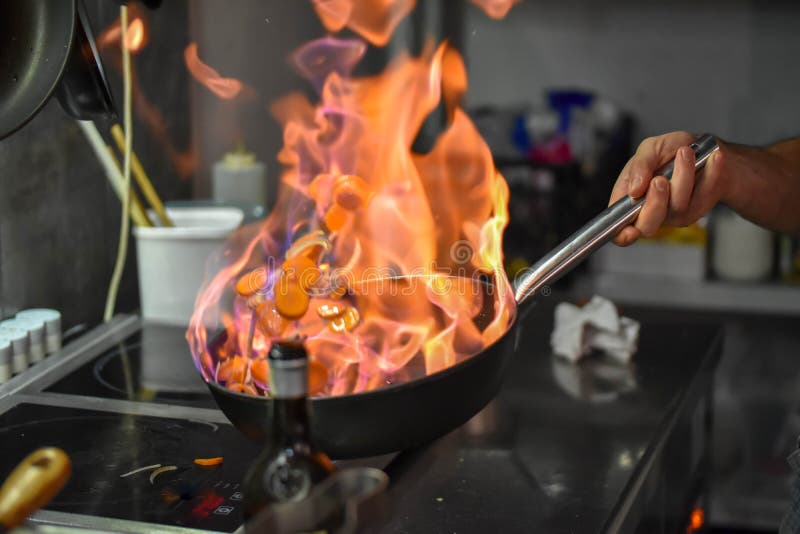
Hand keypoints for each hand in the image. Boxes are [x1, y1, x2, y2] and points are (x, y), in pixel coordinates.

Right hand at [608, 131, 726, 245]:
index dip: (623, 235)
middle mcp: (650, 211)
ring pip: (678, 206)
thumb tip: (634, 189)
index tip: (630, 231)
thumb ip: (639, 166)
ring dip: (683, 176)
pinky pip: (704, 197)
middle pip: (647, 226)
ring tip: (685, 152)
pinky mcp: (698, 208)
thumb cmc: (671, 150)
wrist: (705, 149)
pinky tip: (715, 159)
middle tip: (659, 180)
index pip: (620, 229)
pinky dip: (711, 175)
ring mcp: (675, 213)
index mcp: (630, 201)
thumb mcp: (649, 148)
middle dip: (654, 203)